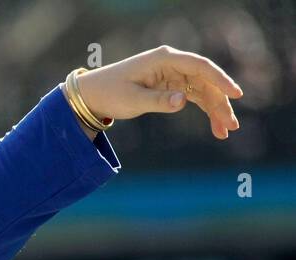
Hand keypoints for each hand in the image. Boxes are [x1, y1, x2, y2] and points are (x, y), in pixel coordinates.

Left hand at [75, 45, 242, 138]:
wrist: (92, 95)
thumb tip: (183, 101)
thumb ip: (158, 101)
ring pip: (203, 91)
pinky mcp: (171, 87)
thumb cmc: (110, 93)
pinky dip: (204, 111)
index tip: (235, 94)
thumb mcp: (132, 99)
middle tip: (231, 125)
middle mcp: (173, 64)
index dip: (220, 80)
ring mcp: (173, 75)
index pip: (200, 67)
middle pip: (206, 81)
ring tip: (226, 131)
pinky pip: (194, 97)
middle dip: (220, 103)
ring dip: (215, 110)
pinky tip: (215, 127)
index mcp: (165, 59)